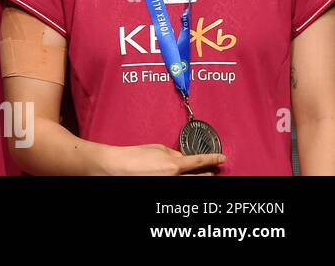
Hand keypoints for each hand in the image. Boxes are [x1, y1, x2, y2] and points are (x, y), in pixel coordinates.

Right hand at [102, 143, 224, 175]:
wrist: (117, 167)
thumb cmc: (133, 157)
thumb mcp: (157, 148)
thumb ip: (174, 153)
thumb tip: (184, 158)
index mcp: (174, 165)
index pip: (200, 161)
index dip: (214, 159)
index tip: (222, 158)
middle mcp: (175, 179)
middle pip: (201, 177)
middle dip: (209, 172)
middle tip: (214, 169)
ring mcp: (169, 185)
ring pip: (192, 183)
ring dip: (198, 178)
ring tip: (204, 175)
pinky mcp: (163, 190)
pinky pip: (179, 184)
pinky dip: (183, 180)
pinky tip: (183, 177)